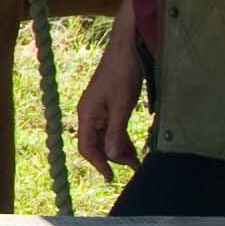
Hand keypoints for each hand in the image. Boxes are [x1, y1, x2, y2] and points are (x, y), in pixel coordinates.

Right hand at [74, 28, 148, 174]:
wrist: (127, 48)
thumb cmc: (122, 73)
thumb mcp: (122, 105)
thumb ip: (116, 131)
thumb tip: (112, 156)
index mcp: (87, 114)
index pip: (86, 147)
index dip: (98, 163)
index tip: (111, 177)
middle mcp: (90, 114)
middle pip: (97, 144)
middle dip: (114, 158)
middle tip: (135, 167)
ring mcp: (99, 110)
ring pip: (106, 138)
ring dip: (120, 150)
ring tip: (138, 161)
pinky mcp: (110, 106)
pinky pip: (113, 129)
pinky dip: (123, 139)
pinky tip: (134, 147)